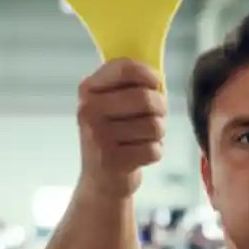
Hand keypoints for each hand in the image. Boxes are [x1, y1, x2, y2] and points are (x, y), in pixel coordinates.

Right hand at [76, 58, 167, 198]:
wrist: (101, 180)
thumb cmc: (115, 134)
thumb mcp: (112, 103)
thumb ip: (130, 84)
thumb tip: (158, 74)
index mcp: (88, 90)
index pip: (124, 68)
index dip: (148, 74)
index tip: (154, 83)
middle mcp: (88, 111)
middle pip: (145, 98)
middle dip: (160, 109)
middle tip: (156, 117)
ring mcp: (97, 137)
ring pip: (154, 125)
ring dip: (158, 134)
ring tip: (144, 138)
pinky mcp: (111, 161)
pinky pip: (153, 149)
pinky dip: (154, 153)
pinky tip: (139, 155)